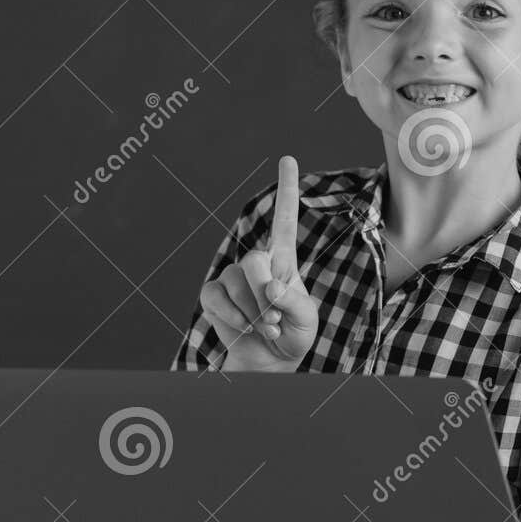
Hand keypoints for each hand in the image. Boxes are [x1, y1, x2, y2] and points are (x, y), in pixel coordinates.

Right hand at [201, 155, 319, 373]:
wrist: (269, 362)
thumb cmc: (293, 337)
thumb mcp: (306, 321)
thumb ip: (293, 301)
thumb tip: (270, 285)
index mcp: (284, 261)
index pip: (285, 220)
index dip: (286, 189)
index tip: (288, 158)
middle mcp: (257, 263)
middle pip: (254, 260)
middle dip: (263, 293)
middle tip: (273, 318)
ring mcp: (232, 278)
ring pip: (235, 282)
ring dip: (251, 312)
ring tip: (265, 328)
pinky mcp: (213, 296)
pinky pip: (216, 298)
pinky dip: (231, 317)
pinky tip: (243, 327)